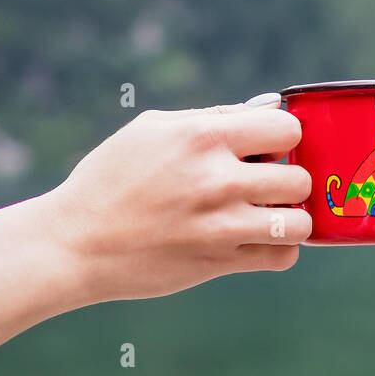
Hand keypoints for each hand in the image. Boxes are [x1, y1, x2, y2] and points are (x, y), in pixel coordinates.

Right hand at [46, 102, 311, 304]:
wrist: (74, 243)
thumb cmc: (112, 179)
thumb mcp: (152, 129)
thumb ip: (211, 119)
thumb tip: (266, 112)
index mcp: (202, 137)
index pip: (287, 128)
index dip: (283, 138)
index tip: (267, 148)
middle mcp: (216, 181)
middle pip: (299, 178)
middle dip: (288, 180)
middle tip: (264, 185)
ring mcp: (220, 226)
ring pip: (300, 223)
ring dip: (290, 218)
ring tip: (268, 215)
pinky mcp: (218, 263)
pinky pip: (282, 257)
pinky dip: (279, 249)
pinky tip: (258, 240)